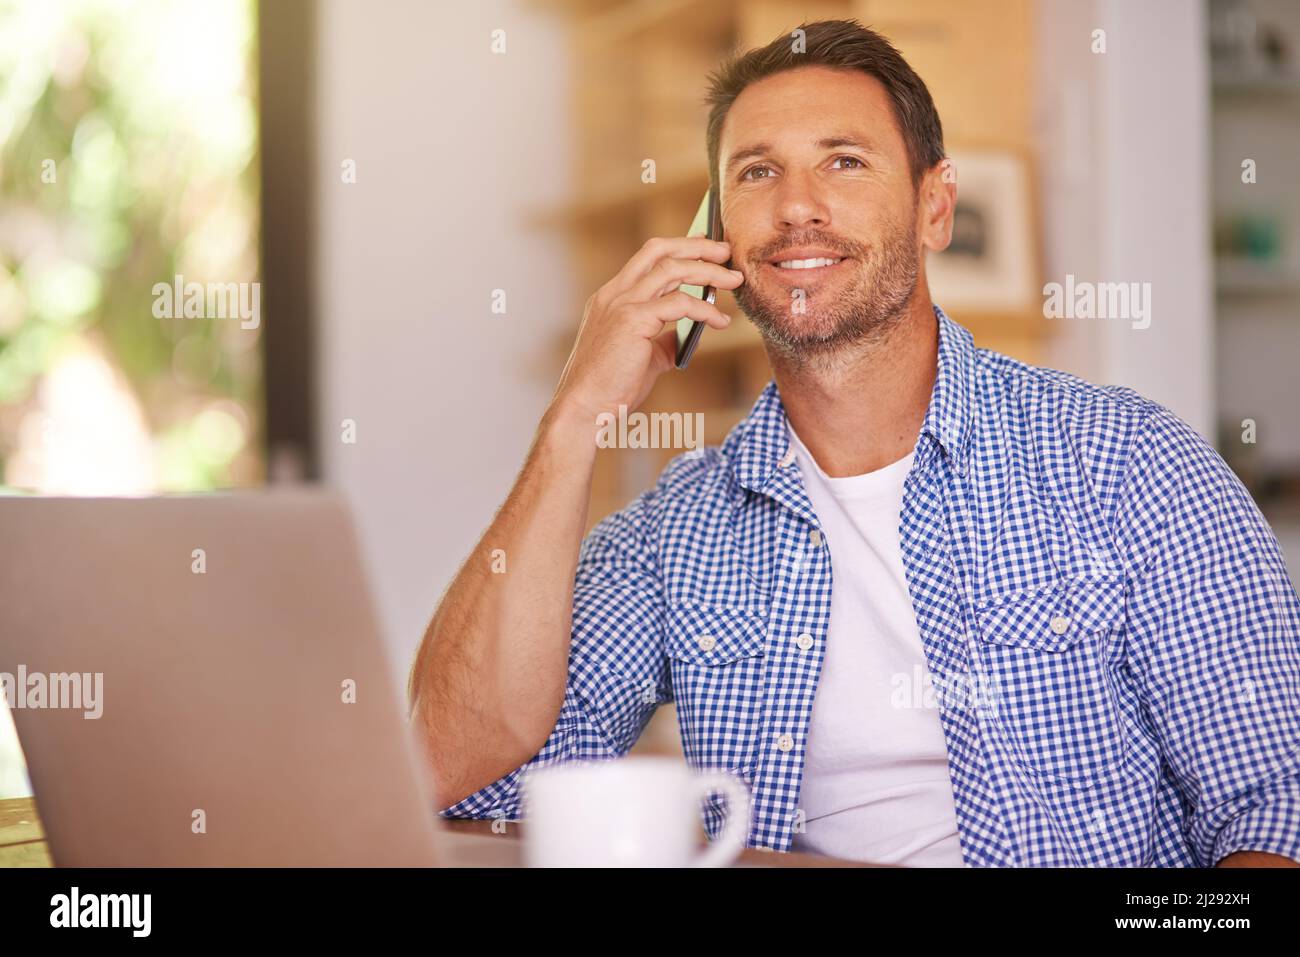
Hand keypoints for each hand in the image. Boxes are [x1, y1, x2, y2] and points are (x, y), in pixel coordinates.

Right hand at [551, 236, 742, 425]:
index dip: (679, 247)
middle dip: (697, 246)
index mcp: (611, 297)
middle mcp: (614, 294)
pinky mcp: (632, 321)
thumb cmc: (610, 387)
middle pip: (660, 251)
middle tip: (726, 251)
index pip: (647, 258)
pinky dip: (704, 310)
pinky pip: (679, 303)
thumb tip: (692, 333)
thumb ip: (662, 340)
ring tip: (734, 279)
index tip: (706, 246)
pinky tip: (720, 322)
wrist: (584, 408)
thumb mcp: (642, 357)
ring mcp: (621, 304)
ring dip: (708, 271)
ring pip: (672, 269)